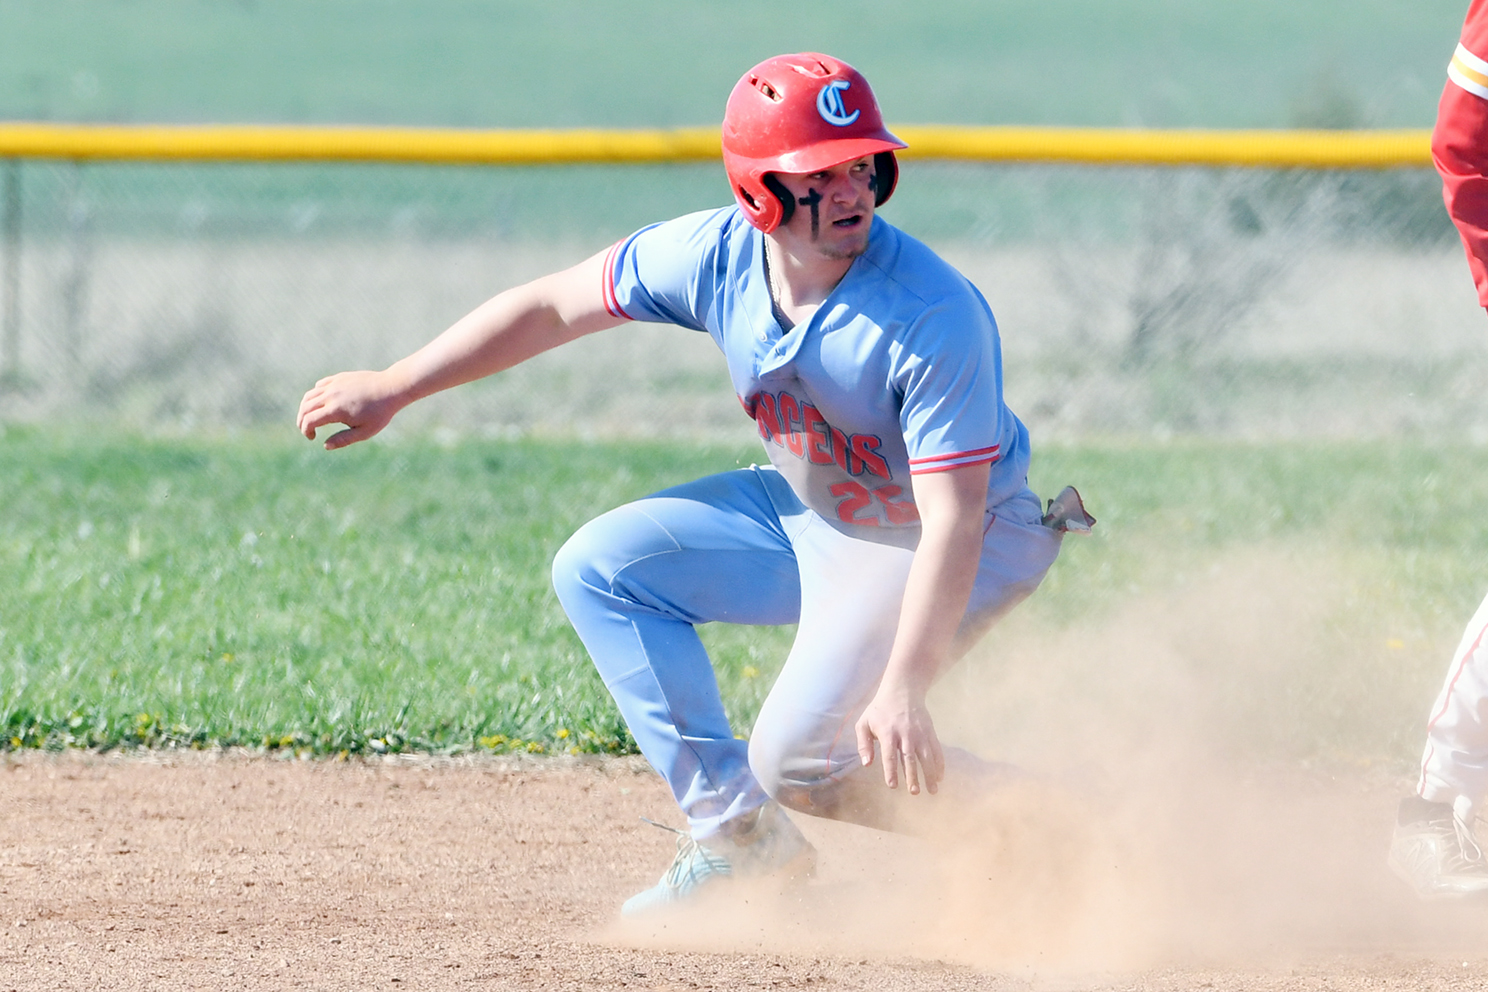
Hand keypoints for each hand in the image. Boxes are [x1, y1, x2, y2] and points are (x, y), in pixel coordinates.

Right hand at [296, 370, 403, 449]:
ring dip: (305, 408)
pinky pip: (319, 386)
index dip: (306, 431)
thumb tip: (325, 445)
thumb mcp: (364, 432)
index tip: (313, 438)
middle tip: (307, 430)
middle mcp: (331, 395)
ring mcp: (334, 384)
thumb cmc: (380, 413)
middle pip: (305, 408)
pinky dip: (315, 395)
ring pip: (309, 395)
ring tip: (311, 418)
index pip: (309, 421)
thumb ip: (343, 439)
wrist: (391, 388)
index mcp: (336, 410)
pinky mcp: (338, 378)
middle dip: (302, 421)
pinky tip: (321, 404)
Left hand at [854, 680, 944, 795]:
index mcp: (887, 732)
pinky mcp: (930, 732)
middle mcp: (905, 733)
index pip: (889, 755)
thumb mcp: (864, 722)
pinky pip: (936, 750)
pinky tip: (940, 777)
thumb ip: (863, 743)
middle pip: (909, 757)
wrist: (902, 690)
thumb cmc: (880, 710)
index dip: (891, 771)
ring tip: (932, 790)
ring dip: (930, 773)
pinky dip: (940, 764)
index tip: (892, 786)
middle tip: (914, 792)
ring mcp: (920, 733)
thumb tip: (867, 763)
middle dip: (912, 776)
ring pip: (926, 756)